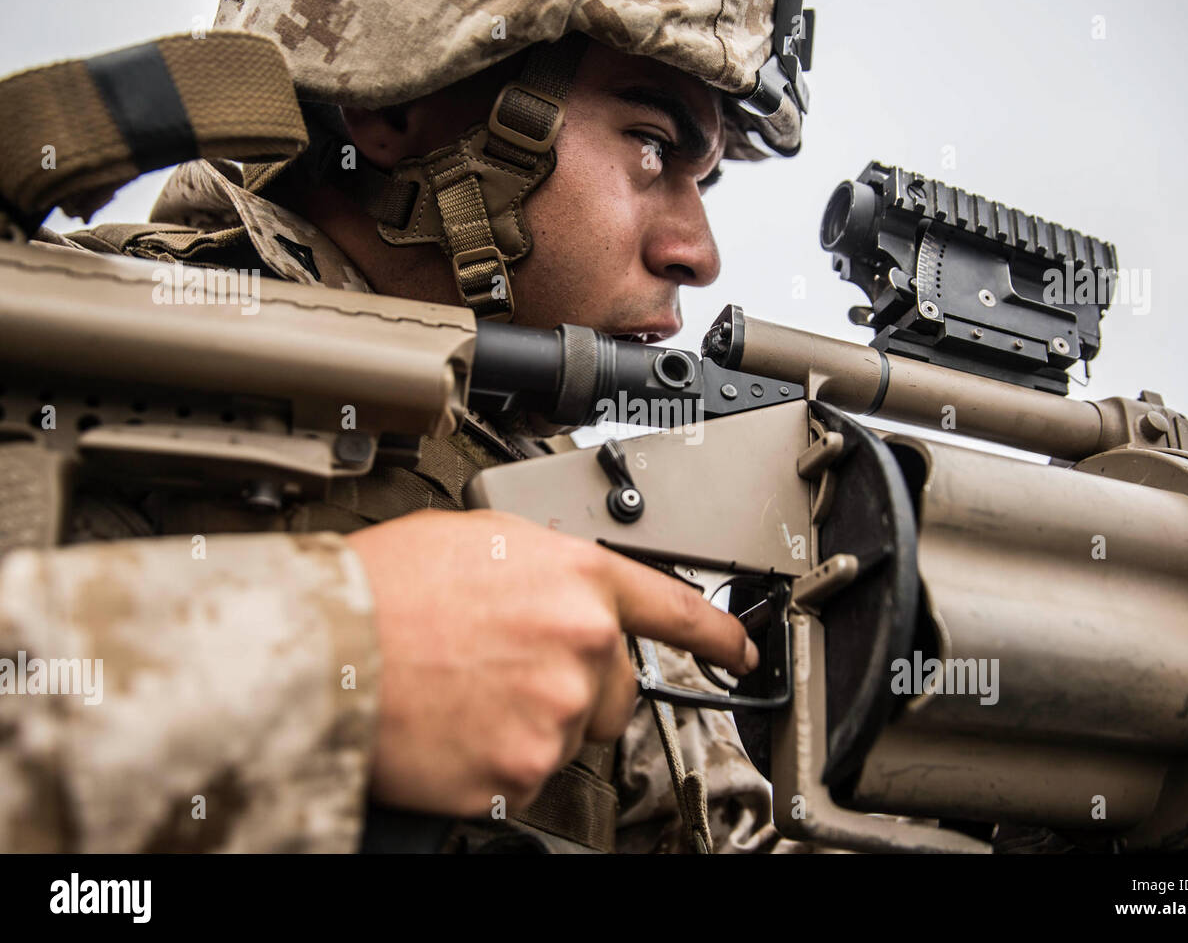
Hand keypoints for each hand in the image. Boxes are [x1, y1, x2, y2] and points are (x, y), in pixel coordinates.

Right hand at [347, 509, 756, 816]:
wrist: (319, 644)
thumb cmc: (384, 585)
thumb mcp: (481, 539)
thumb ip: (548, 568)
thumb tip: (564, 592)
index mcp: (578, 579)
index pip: (676, 610)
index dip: (717, 636)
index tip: (739, 653)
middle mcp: (581, 645)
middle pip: (614, 688)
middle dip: (575, 685)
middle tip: (504, 670)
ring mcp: (554, 713)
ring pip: (568, 734)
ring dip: (530, 722)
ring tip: (465, 691)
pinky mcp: (518, 773)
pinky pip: (526, 775)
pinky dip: (494, 761)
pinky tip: (454, 726)